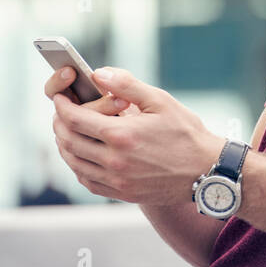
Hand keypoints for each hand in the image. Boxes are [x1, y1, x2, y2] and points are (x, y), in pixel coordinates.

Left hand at [49, 66, 222, 205]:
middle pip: (70, 142)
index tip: (59, 98)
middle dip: (59, 124)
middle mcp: (115, 161)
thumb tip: (98, 73)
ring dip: (64, 146)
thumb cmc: (186, 132)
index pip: (76, 120)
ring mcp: (117, 180)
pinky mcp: (122, 193)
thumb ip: (127, 85)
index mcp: (122, 135)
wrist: (206, 170)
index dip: (62, 107)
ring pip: (75, 163)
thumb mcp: (160, 101)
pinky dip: (77, 166)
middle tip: (60, 113)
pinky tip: (81, 155)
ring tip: (66, 132)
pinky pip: (87, 181)